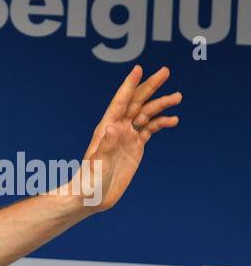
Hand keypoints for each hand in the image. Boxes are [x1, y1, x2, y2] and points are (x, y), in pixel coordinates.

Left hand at [76, 64, 180, 212]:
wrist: (91, 197)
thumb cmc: (88, 182)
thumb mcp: (97, 164)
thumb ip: (105, 146)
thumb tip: (112, 126)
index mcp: (106, 129)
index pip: (120, 102)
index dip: (129, 85)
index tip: (139, 69)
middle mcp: (117, 129)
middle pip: (136, 102)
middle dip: (150, 86)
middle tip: (166, 71)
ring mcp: (127, 137)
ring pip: (146, 114)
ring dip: (161, 104)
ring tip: (177, 97)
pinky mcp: (135, 147)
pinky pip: (150, 130)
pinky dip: (161, 123)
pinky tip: (173, 120)